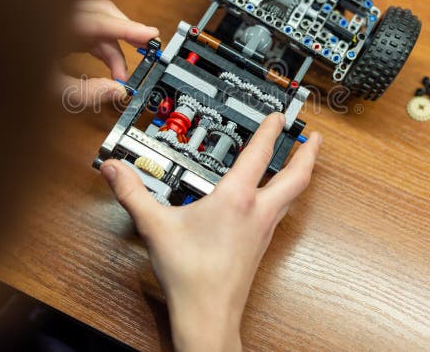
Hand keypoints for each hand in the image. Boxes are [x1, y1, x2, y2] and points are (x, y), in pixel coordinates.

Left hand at [57, 0, 158, 109]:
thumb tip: (117, 90)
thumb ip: (85, 93)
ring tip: (122, 75)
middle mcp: (59, 15)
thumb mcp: (49, 89)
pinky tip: (112, 66)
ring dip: (114, 47)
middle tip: (147, 49)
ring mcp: (59, 18)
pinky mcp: (60, 26)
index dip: (126, 27)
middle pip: (102, 13)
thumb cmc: (10, 80)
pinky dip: (103, 47)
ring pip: (98, 24)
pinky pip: (89, 31)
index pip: (98, 20)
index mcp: (53, 25)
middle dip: (126, 32)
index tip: (150, 35)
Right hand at [100, 113, 321, 351]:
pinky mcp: (260, 246)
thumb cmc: (190, 274)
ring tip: (301, 163)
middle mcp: (258, 212)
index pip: (259, 153)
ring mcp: (263, 230)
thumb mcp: (155, 226)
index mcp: (237, 199)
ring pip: (293, 196)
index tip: (280, 115)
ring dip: (300, 175)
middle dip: (308, 154)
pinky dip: (286, 197)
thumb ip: (132, 193)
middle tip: (315, 139)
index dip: (271, 129)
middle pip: (297, 176)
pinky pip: (281, 213)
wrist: (208, 314)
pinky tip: (273, 200)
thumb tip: (115, 170)